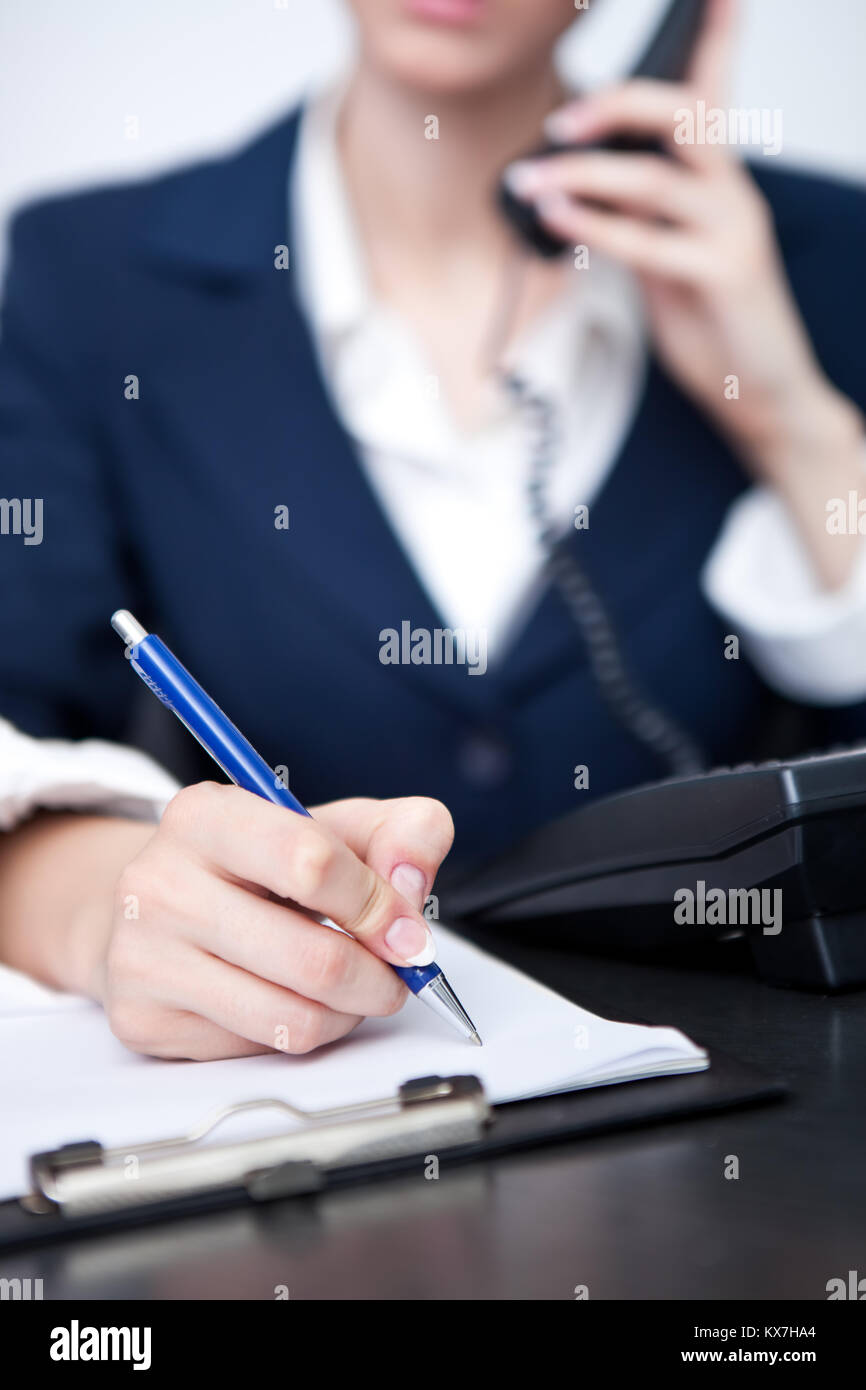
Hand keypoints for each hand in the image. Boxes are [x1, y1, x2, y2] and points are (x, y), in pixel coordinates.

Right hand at [94, 785, 453, 1059]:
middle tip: (394, 973)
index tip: (407, 928)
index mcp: (206, 815)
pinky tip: (292, 998)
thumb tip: (412, 884)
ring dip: (348, 1012)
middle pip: (313, 958)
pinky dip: (302, 1031)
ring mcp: (143, 956)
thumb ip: (401, 831)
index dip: (379, 904)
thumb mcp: (334, 824)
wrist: (160, 907)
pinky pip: (260, 1048)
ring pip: (293, 1018)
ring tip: (350, 987)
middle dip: (379, 976)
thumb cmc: (260, 864)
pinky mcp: (144, 1020)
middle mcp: (160, 883)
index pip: (312, 861)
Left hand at [504, 0, 859, 486]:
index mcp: (721, 182)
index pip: (715, 93)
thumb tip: (586, 189)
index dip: (716, 36)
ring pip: (655, 177)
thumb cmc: (715, 325)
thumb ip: (638, 219)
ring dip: (581, 176)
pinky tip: (559, 218)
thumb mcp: (667, 262)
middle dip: (617, 104)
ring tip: (530, 183)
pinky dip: (597, 227)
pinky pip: (649, 241)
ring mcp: (733, 232)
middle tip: (559, 122)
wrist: (762, 394)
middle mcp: (733, 195)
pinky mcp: (723, 275)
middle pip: (683, 115)